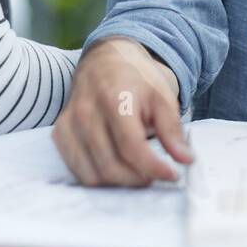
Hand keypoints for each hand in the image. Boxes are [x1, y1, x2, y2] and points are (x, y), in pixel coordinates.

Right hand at [53, 37, 193, 185]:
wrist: (105, 62)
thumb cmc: (136, 79)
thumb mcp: (162, 97)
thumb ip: (172, 129)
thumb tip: (186, 160)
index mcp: (114, 99)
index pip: (131, 147)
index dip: (153, 167)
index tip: (173, 175)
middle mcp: (86, 113)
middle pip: (111, 165)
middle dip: (139, 179)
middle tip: (157, 175)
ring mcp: (69, 125)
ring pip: (93, 174)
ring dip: (120, 183)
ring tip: (140, 173)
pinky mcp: (61, 134)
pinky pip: (78, 170)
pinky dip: (100, 178)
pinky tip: (118, 169)